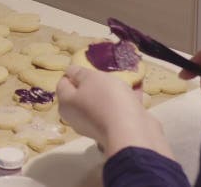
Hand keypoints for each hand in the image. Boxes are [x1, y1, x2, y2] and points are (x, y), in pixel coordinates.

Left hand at [57, 65, 173, 158]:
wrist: (133, 133)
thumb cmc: (106, 100)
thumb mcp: (90, 78)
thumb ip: (79, 72)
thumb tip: (70, 72)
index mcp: (66, 103)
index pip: (63, 83)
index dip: (74, 72)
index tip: (88, 65)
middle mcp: (77, 116)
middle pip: (83, 94)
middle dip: (96, 82)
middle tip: (107, 71)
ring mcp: (96, 125)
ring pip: (102, 102)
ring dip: (113, 91)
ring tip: (126, 77)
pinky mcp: (116, 130)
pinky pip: (118, 111)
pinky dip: (125, 101)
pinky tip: (137, 90)